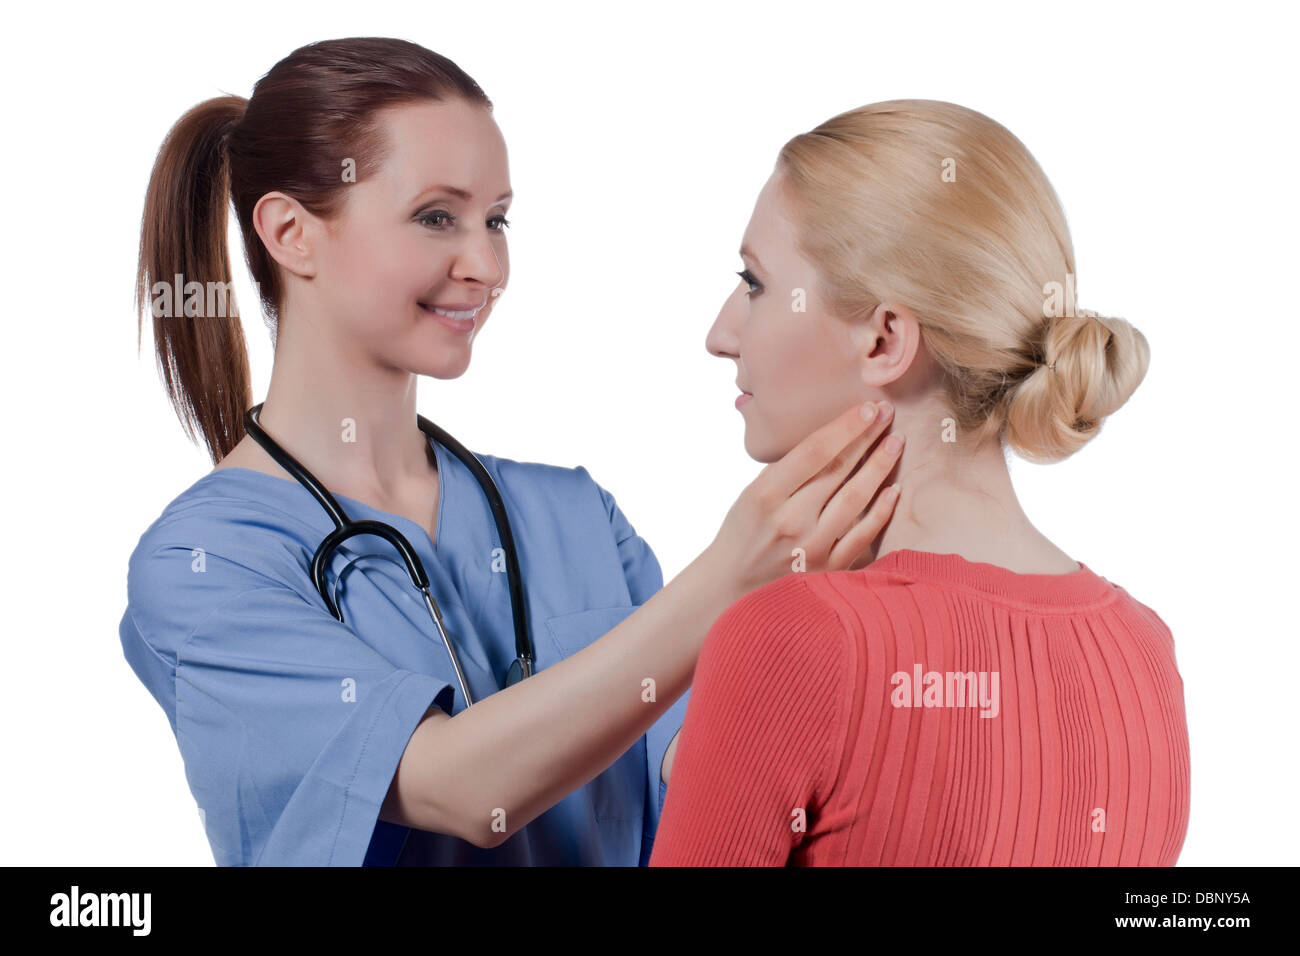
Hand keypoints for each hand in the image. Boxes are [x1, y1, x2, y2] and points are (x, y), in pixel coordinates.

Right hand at [707, 401, 903, 597]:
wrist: (733, 587)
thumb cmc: (744, 533)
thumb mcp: (751, 495)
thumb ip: (787, 471)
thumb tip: (833, 437)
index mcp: (765, 496)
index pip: (813, 452)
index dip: (845, 427)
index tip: (868, 408)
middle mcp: (790, 521)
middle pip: (838, 470)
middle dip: (868, 437)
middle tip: (889, 414)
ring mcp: (811, 547)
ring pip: (856, 498)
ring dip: (880, 467)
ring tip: (895, 442)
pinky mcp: (828, 569)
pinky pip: (863, 536)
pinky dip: (881, 511)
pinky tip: (894, 489)